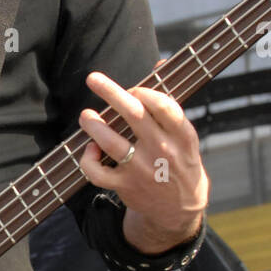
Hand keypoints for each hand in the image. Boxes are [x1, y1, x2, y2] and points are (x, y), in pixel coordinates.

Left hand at [77, 69, 209, 249]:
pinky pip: (98, 172)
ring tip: (86, 115)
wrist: (181, 207)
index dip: (145, 92)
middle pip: (134, 115)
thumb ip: (169, 99)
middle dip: (110, 92)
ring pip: (111, 142)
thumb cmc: (180, 160)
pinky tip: (90, 149)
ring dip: (93, 125)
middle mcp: (162, 150)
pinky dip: (88, 160)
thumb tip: (159, 63)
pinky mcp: (125, 186)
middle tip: (93, 78)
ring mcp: (142, 169)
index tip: (133, 88)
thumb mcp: (184, 133)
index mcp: (181, 135)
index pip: (164, 106)